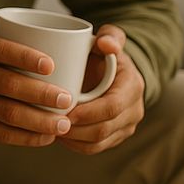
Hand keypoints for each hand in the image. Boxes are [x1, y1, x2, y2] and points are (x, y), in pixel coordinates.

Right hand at [0, 25, 73, 146]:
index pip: (0, 50)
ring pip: (7, 113)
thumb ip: (4, 35)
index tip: (52, 65)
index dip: (25, 57)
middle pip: (8, 85)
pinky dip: (27, 137)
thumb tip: (46, 33)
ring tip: (63, 124)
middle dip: (41, 94)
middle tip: (67, 99)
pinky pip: (1, 134)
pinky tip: (47, 136)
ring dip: (39, 121)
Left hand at [58, 24, 144, 153]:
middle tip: (50, 122)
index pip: (112, 106)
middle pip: (104, 129)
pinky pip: (95, 148)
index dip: (88, 112)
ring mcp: (125, 126)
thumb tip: (107, 44)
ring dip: (73, 139)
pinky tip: (57, 135)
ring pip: (98, 142)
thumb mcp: (108, 38)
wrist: (112, 70)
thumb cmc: (104, 53)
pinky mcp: (114, 136)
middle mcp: (133, 110)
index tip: (64, 111)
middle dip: (76, 128)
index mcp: (132, 86)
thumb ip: (111, 36)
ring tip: (50, 128)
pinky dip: (75, 145)